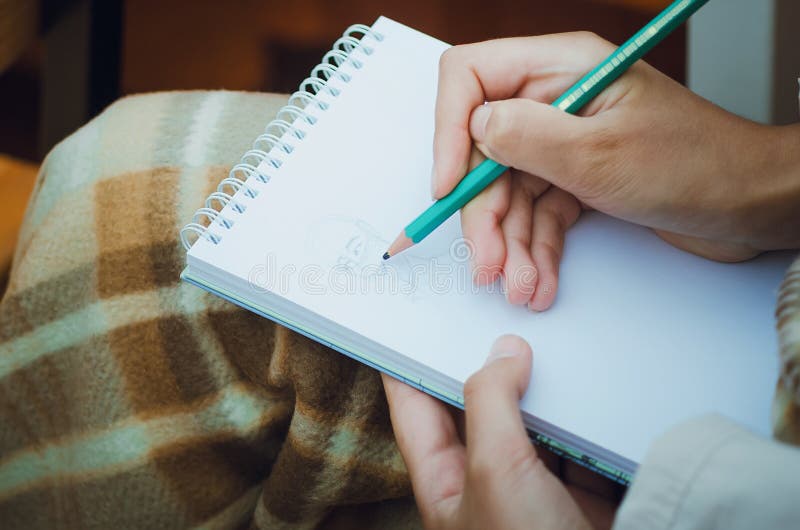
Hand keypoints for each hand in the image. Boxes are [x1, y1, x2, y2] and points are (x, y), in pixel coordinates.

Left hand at [382, 335, 620, 529]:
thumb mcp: (496, 470)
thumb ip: (491, 404)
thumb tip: (503, 352)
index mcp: (445, 483)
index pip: (414, 411)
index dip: (406, 368)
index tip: (407, 327)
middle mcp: (488, 483)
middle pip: (479, 410)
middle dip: (486, 368)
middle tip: (490, 319)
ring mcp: (536, 491)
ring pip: (533, 423)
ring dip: (543, 391)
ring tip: (546, 343)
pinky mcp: (582, 498)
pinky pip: (579, 444)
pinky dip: (586, 417)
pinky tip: (591, 388)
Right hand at [432, 33, 799, 308]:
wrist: (752, 207)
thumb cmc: (697, 167)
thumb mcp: (600, 155)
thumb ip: (526, 138)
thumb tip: (472, 131)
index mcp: (562, 68)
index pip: (471, 78)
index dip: (448, 130)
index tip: (445, 186)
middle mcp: (558, 99)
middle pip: (485, 150)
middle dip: (484, 213)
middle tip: (486, 264)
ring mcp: (567, 141)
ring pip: (510, 191)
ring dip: (511, 244)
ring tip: (520, 286)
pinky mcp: (579, 177)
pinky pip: (538, 212)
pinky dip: (536, 248)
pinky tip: (539, 279)